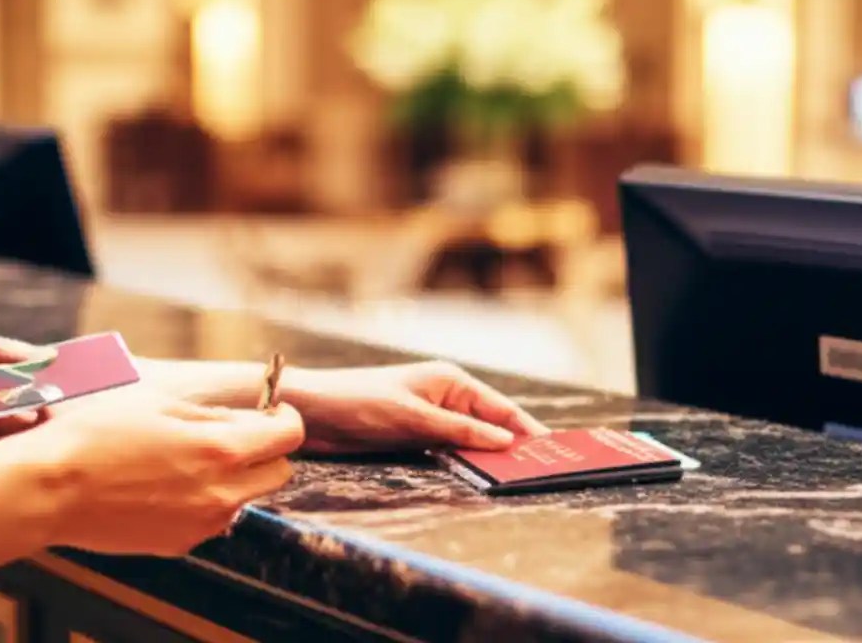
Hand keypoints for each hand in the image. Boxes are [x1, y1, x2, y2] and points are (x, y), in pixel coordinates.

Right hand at [1, 386, 302, 555]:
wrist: (49, 489)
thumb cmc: (99, 435)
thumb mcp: (163, 404)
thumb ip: (218, 414)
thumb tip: (252, 417)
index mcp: (223, 449)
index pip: (289, 435)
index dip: (283, 418)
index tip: (271, 412)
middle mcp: (222, 492)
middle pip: (279, 472)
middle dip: (265, 451)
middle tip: (233, 435)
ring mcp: (203, 523)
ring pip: (247, 498)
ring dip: (236, 478)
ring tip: (189, 460)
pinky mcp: (180, 543)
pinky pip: (213, 520)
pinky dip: (206, 502)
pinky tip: (167, 485)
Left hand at [279, 361, 549, 453]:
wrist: (309, 412)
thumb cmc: (358, 403)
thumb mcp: (413, 418)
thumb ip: (459, 431)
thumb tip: (504, 443)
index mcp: (449, 381)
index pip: (500, 408)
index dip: (526, 428)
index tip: (551, 450)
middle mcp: (444, 397)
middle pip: (489, 425)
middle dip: (512, 445)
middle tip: (540, 470)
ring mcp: (429, 417)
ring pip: (470, 441)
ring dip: (488, 457)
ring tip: (516, 479)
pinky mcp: (413, 436)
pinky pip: (449, 450)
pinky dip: (465, 462)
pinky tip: (478, 477)